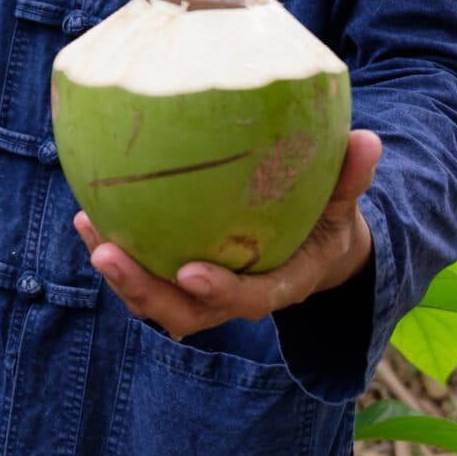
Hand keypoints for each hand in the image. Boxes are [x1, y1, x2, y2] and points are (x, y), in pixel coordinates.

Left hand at [76, 129, 380, 341]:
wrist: (314, 248)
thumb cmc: (328, 220)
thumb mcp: (346, 203)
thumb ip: (352, 178)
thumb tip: (368, 141)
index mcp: (282, 285)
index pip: (250, 300)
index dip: (220, 292)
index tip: (189, 273)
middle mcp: (236, 297)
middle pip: (185, 314)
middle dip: (143, 292)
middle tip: (107, 255)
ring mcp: (204, 292)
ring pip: (156, 300)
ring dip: (120, 275)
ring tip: (90, 231)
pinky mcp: (180, 277)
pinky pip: (145, 273)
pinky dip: (116, 248)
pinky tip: (88, 215)